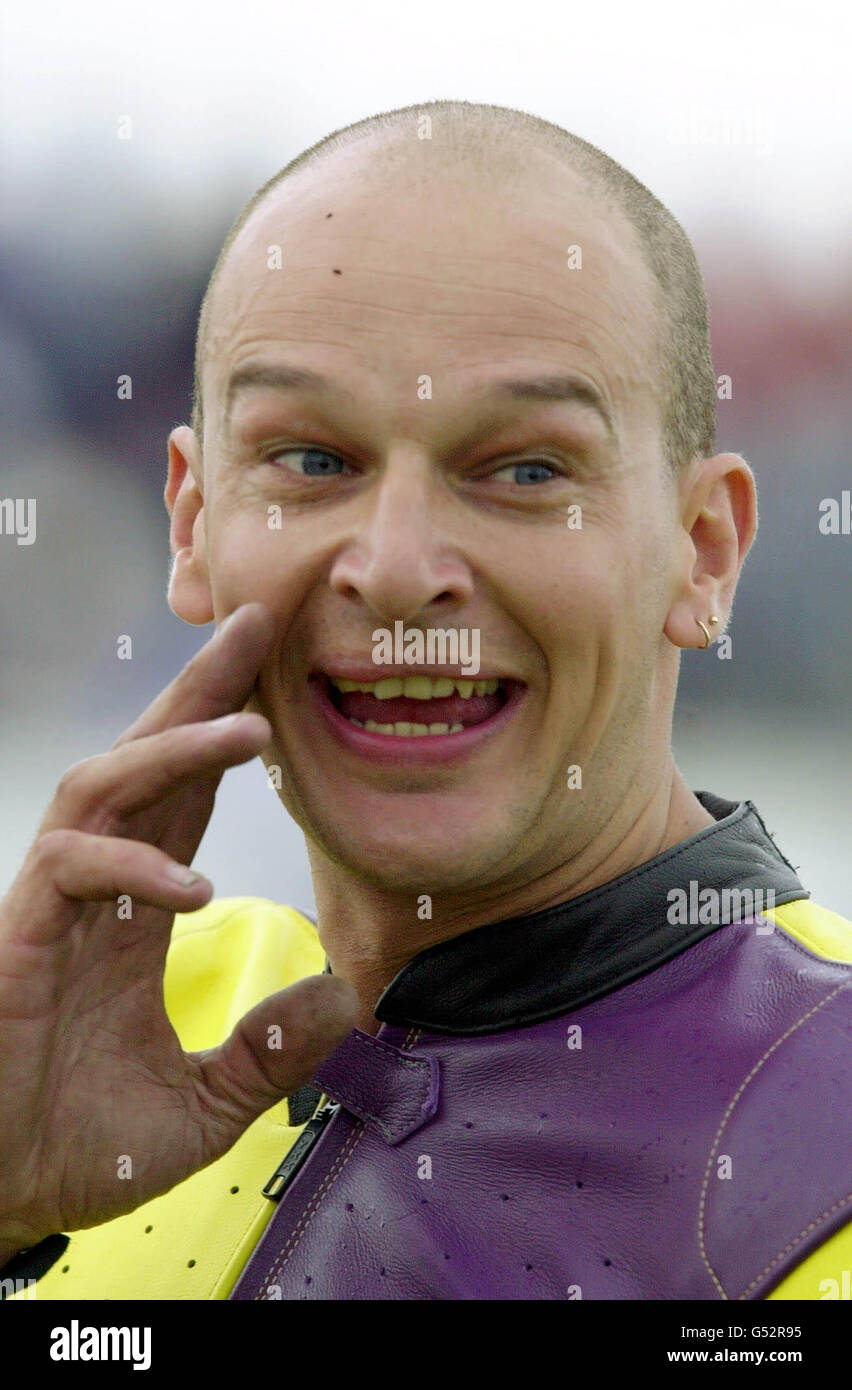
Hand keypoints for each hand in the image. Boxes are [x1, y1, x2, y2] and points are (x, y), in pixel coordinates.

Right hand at [0, 604, 356, 1256]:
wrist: (2, 1196)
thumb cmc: (82, 1148)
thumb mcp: (205, 1104)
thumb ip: (270, 1050)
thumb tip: (347, 995)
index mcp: (134, 915)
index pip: (184, 802)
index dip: (223, 739)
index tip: (276, 684)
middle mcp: (95, 893)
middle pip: (145, 761)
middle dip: (198, 689)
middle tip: (256, 622)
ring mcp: (52, 908)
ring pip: (102, 786)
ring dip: (172, 749)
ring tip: (250, 730)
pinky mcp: (19, 936)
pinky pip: (69, 867)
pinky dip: (130, 864)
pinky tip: (191, 886)